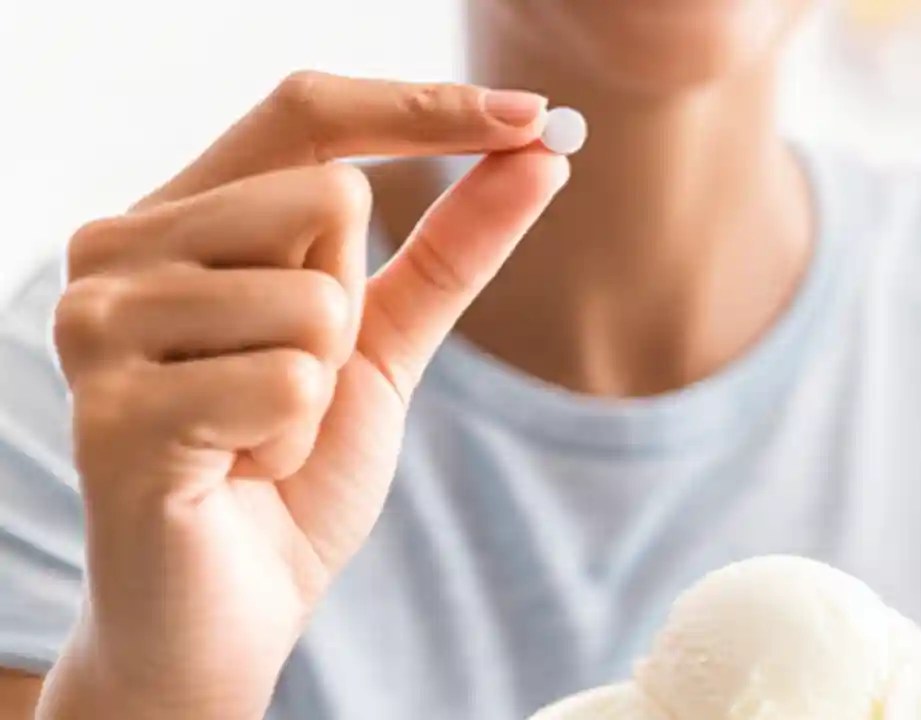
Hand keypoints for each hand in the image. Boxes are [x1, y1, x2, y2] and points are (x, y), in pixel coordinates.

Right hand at [39, 72, 564, 719]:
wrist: (231, 606)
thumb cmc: (294, 467)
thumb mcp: (385, 339)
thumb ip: (452, 244)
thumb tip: (538, 151)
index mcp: (175, 218)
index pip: (305, 111)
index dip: (421, 106)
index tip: (534, 115)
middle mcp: (116, 251)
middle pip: (330, 195)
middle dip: (354, 307)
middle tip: (293, 382)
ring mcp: (101, 329)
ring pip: (318, 298)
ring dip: (322, 388)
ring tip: (257, 433)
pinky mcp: (115, 415)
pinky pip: (292, 384)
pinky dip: (297, 443)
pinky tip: (238, 472)